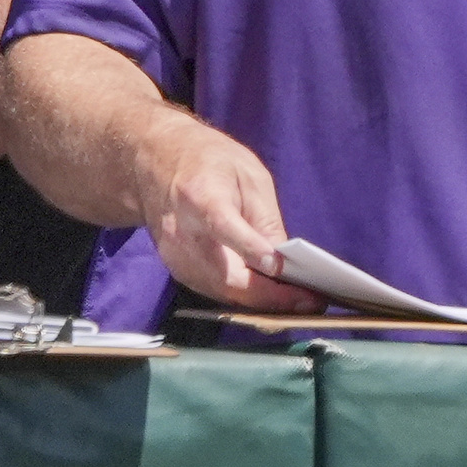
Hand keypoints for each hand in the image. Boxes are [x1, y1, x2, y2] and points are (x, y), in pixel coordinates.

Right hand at [134, 124, 324, 313]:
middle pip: (225, 276)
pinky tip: (272, 297)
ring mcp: (174, 255)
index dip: (253, 251)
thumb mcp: (249, 174)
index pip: (225, 229)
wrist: (156, 162)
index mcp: (200, 196)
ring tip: (300, 304)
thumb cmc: (209, 161)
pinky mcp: (176, 269)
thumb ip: (265, 217)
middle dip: (271, 295)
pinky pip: (214, 291)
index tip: (282, 268)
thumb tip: (283, 261)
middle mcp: (181, 232)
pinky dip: (244, 298)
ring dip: (262, 303)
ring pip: (222, 293)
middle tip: (310, 302)